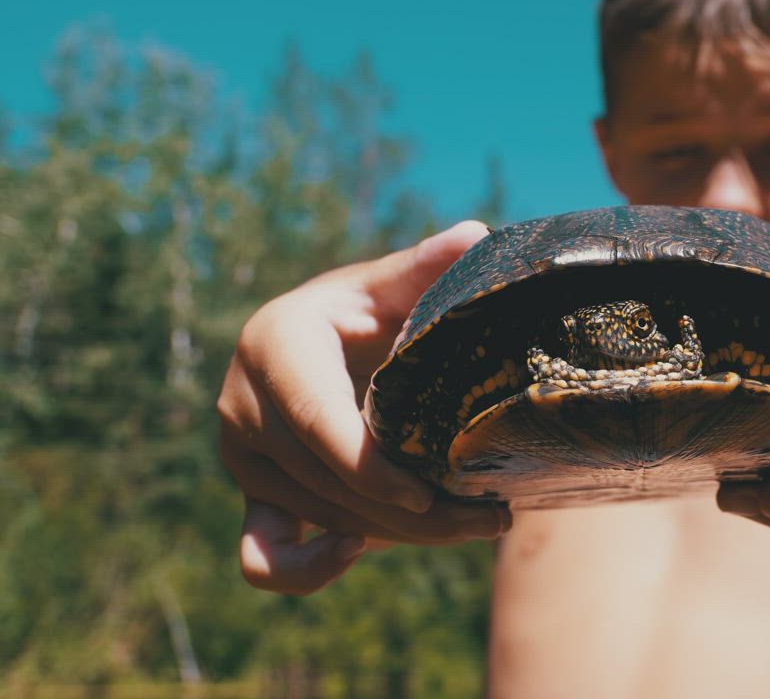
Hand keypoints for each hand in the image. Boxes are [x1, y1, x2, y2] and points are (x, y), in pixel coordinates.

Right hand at [218, 221, 511, 594]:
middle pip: (325, 480)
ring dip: (396, 535)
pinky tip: (358, 551)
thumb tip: (474, 234)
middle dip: (411, 512)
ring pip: (318, 517)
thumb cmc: (371, 312)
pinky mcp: (250, 497)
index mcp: (274, 343)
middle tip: (490, 519)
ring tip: (473, 525)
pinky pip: (261, 559)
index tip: (429, 496)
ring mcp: (241, 457)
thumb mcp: (391, 288)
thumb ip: (425, 267)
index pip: (316, 419)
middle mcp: (243, 403)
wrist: (333, 347)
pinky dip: (304, 571)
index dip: (368, 465)